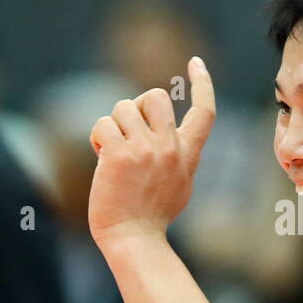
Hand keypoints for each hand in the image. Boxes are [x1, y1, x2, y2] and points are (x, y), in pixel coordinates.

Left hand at [88, 57, 215, 246]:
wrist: (135, 239)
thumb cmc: (151, 216)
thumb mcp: (179, 183)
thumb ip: (177, 155)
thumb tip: (170, 134)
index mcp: (187, 154)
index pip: (205, 111)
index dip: (202, 83)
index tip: (196, 62)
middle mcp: (170, 147)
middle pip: (155, 97)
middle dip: (136, 107)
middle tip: (126, 132)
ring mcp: (145, 150)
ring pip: (123, 107)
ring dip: (112, 125)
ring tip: (110, 153)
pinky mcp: (119, 154)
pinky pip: (103, 125)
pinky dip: (97, 139)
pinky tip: (100, 161)